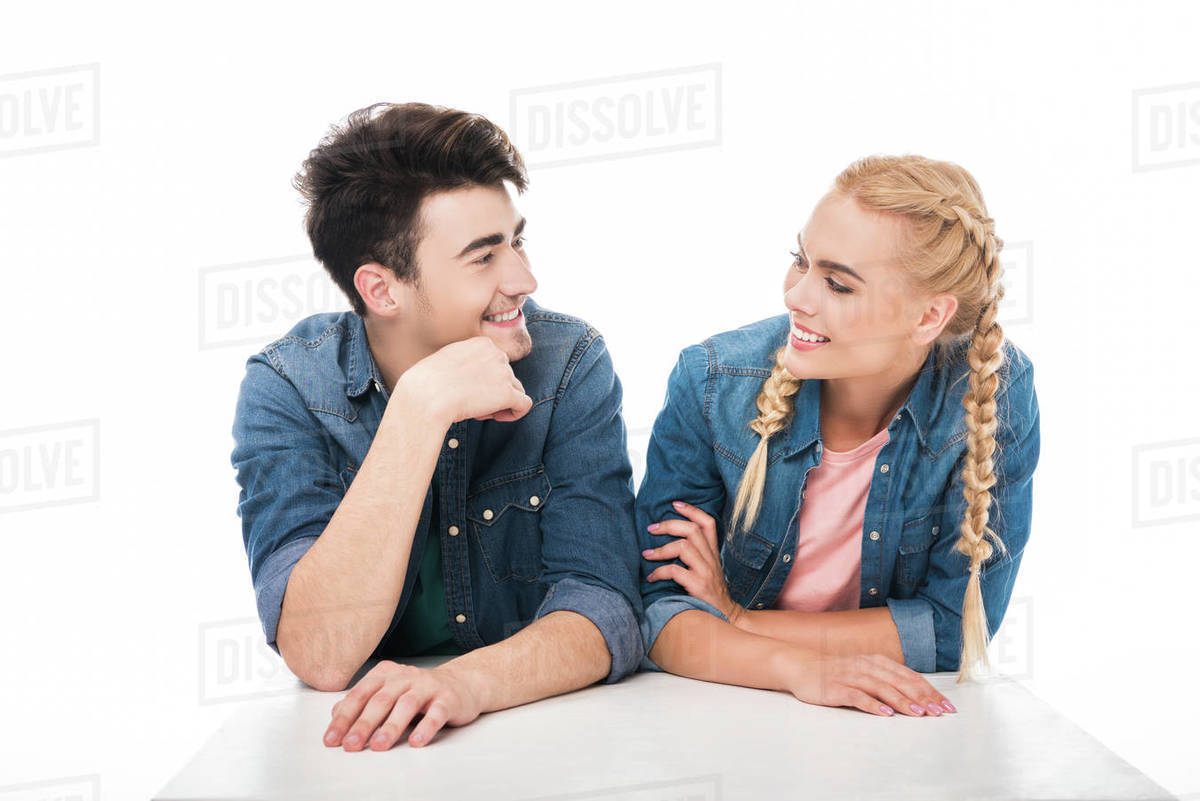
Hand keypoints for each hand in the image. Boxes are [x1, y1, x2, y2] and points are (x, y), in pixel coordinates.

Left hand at [323, 660, 484, 750]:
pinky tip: (416, 742)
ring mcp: (428, 686)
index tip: (331, 739)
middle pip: (381, 699)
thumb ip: (364, 702)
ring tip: (378, 746)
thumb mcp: (389, 693)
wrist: (461, 684)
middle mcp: (406, 677)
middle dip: (364, 723)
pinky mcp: (448, 699)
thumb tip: (336, 714)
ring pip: (407, 704)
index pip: (361, 694)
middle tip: (351, 745)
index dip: (344, 717)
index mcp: (386, 674)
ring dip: (391, 726)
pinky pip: (437, 712)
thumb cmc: (419, 693)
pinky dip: (426, 727)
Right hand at [397, 337, 532, 425]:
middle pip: (507, 377)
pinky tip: (497, 417)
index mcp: (482, 343)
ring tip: (478, 411)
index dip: (485, 380)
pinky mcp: (508, 394)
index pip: (495, 363)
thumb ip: (466, 362)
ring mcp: (504, 373)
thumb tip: (474, 378)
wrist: (426, 396)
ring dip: (501, 404)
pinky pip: (524, 405)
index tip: (468, 389)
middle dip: (492, 392)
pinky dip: (515, 413)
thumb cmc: (427, 382)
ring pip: (516, 391)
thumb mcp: (447, 360)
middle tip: (471, 403)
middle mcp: (497, 354)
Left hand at [643, 500, 745, 624]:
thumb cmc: (710, 595)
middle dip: (669, 525)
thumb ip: (695, 557)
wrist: (725, 620)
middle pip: (692, 529)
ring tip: (646, 555)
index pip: (708, 523)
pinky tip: (651, 577)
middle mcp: (712, 559)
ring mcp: (707, 572)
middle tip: (650, 528)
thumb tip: (668, 544)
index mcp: (713, 553)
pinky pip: (676, 571)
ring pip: (684, 546)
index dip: (692, 510)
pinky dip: (659, 571)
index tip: (674, 503)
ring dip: (661, 549)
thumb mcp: (707, 571)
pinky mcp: (700, 586)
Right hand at [779, 650, 956, 717]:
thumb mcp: (865, 671)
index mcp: (878, 662)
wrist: (801, 666)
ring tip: (918, 714)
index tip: (946, 706)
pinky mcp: (837, 688)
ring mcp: (852, 676)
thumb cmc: (837, 673)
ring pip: (882, 689)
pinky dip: (873, 705)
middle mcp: (867, 667)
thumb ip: (887, 680)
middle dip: (922, 698)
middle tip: (939, 712)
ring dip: (902, 701)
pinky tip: (885, 714)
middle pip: (900, 683)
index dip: (929, 691)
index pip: (910, 677)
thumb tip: (916, 696)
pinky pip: (858, 696)